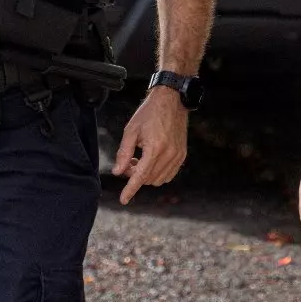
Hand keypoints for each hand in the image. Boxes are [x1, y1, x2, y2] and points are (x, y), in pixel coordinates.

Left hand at [114, 85, 186, 203]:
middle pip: (148, 179)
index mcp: (155, 147)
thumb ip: (124, 153)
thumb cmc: (149, 113)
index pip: (140, 175)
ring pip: (158, 179)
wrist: (171, 100)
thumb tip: (118, 172)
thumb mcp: (131, 131)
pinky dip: (157, 173)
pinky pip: (168, 174)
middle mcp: (169, 154)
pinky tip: (150, 160)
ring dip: (146, 175)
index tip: (123, 200)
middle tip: (129, 162)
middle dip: (135, 176)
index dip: (130, 189)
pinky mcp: (182, 155)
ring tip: (139, 159)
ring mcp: (178, 156)